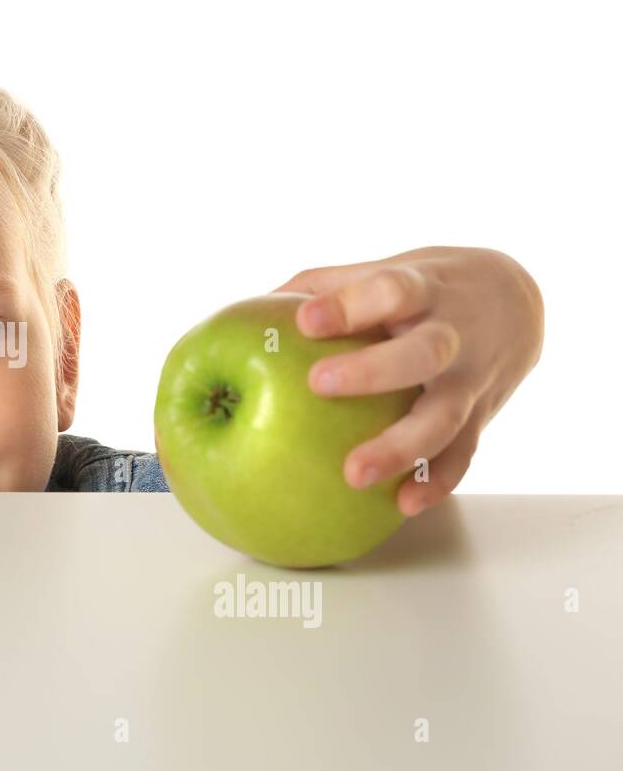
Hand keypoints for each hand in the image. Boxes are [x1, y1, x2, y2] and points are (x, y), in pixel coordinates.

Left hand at [271, 246, 543, 516]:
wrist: (516, 300)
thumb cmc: (427, 286)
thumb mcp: (387, 267)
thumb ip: (325, 284)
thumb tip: (253, 306)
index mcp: (424, 287)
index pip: (390, 289)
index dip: (349, 305)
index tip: (305, 320)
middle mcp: (453, 333)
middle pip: (423, 354)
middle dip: (372, 372)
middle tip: (318, 384)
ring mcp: (471, 379)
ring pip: (443, 417)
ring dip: (400, 448)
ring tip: (352, 474)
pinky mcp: (481, 416)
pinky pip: (463, 454)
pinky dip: (435, 482)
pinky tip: (401, 504)